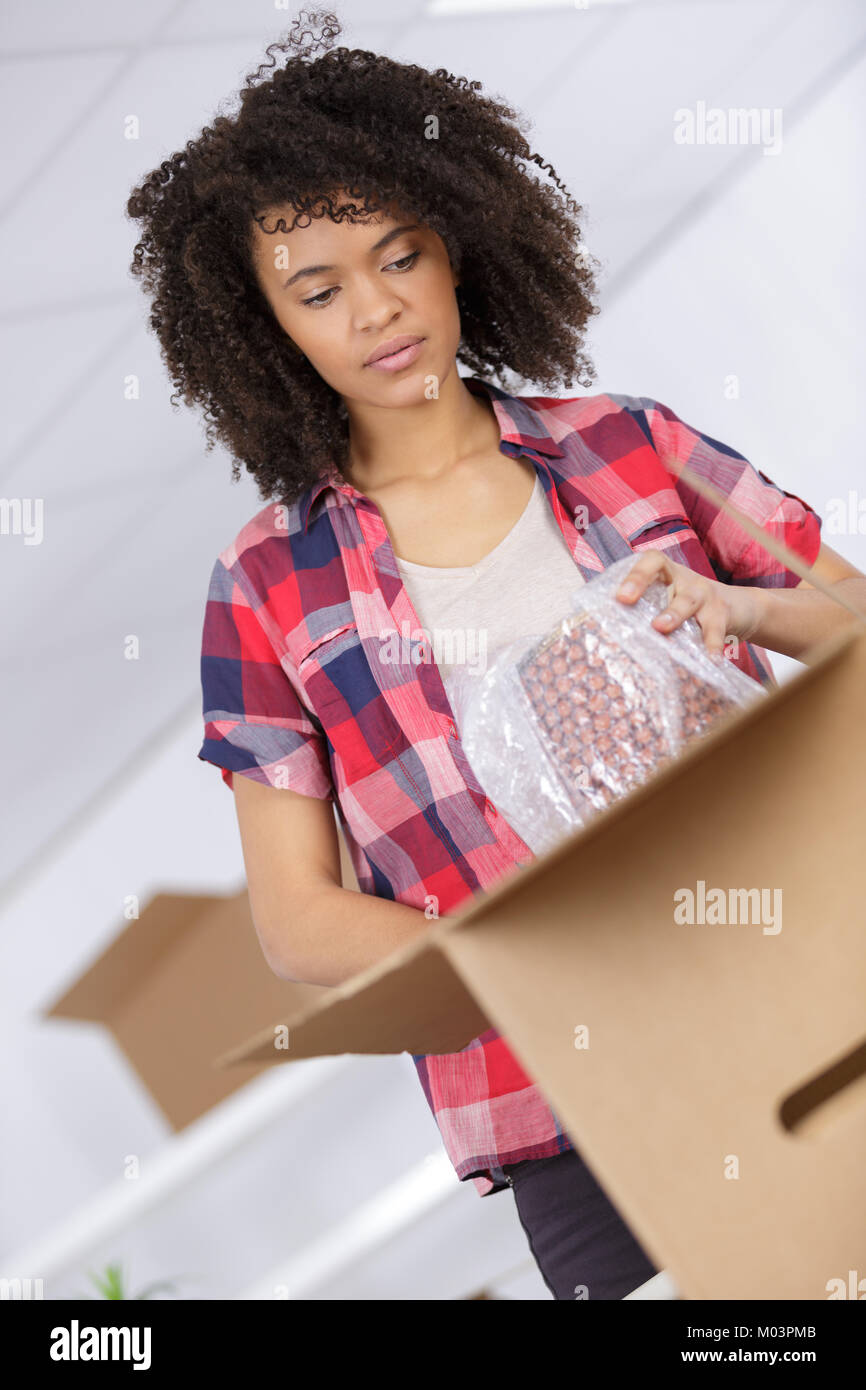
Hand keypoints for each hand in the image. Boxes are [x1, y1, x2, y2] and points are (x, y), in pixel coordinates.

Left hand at [614, 553, 759, 657]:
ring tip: (661, 627)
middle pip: (663, 571)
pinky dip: (713, 644)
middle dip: (640, 581)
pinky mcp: (722, 613)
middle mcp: (683, 578)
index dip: (633, 573)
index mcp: (665, 573)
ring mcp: (704, 593)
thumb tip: (607, 637)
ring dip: (673, 612)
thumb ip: (643, 612)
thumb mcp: (667, 602)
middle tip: (625, 600)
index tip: (619, 595)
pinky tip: (711, 659)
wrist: (738, 609)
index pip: (648, 561)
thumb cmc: (688, 609)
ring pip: (687, 599)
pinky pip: (716, 628)